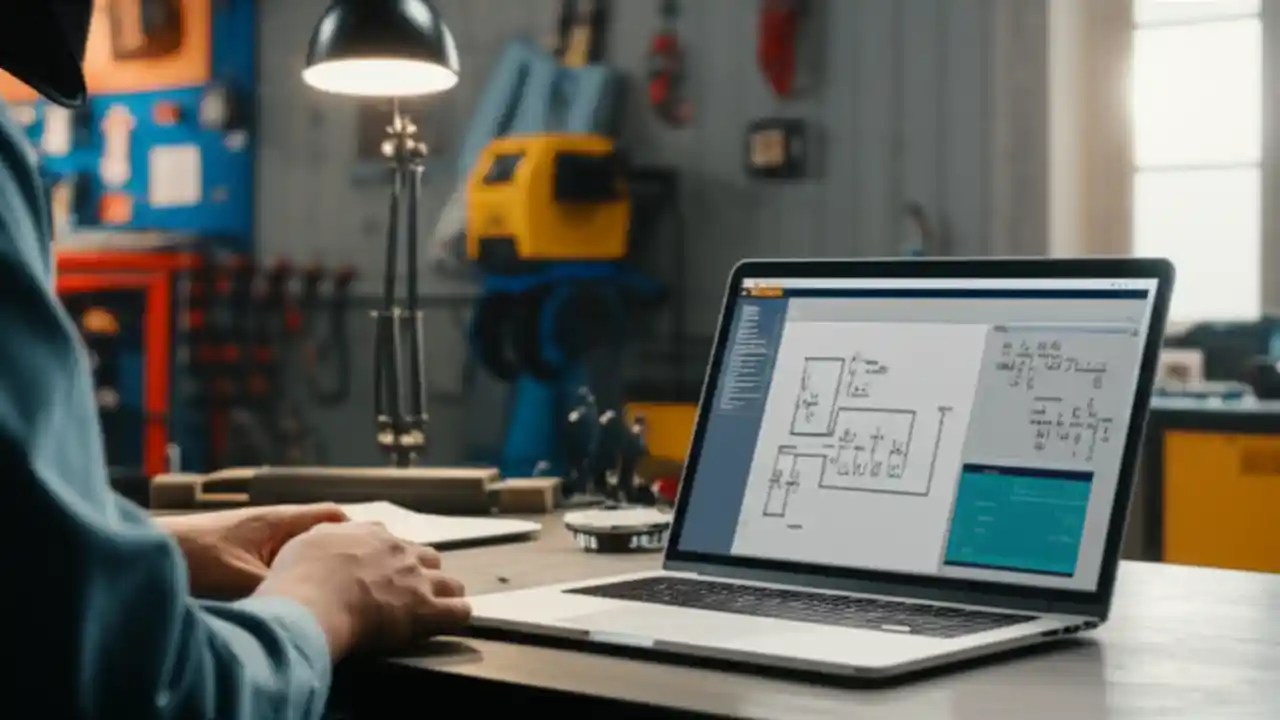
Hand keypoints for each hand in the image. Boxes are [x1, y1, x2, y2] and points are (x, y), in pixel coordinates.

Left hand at [158, 504, 347, 599]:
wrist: (150, 551)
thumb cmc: (193, 556)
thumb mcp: (242, 579)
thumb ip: (279, 587)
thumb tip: (311, 604)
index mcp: (280, 520)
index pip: (333, 515)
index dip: (358, 532)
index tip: (375, 554)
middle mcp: (272, 523)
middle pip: (322, 529)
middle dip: (343, 549)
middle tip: (364, 573)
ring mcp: (257, 536)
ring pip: (302, 544)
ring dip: (318, 560)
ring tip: (337, 584)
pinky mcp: (242, 552)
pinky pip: (283, 557)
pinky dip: (296, 570)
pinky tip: (296, 591)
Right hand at [253, 521, 470, 659]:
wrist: (311, 602)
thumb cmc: (299, 577)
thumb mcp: (306, 541)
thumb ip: (325, 538)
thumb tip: (329, 543)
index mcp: (372, 534)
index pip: (392, 542)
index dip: (388, 559)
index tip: (379, 574)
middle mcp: (400, 551)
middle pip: (427, 558)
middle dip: (423, 574)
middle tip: (408, 594)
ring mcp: (417, 580)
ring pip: (450, 583)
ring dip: (444, 596)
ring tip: (436, 611)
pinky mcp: (426, 609)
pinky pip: (460, 611)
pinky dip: (457, 618)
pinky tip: (449, 625)